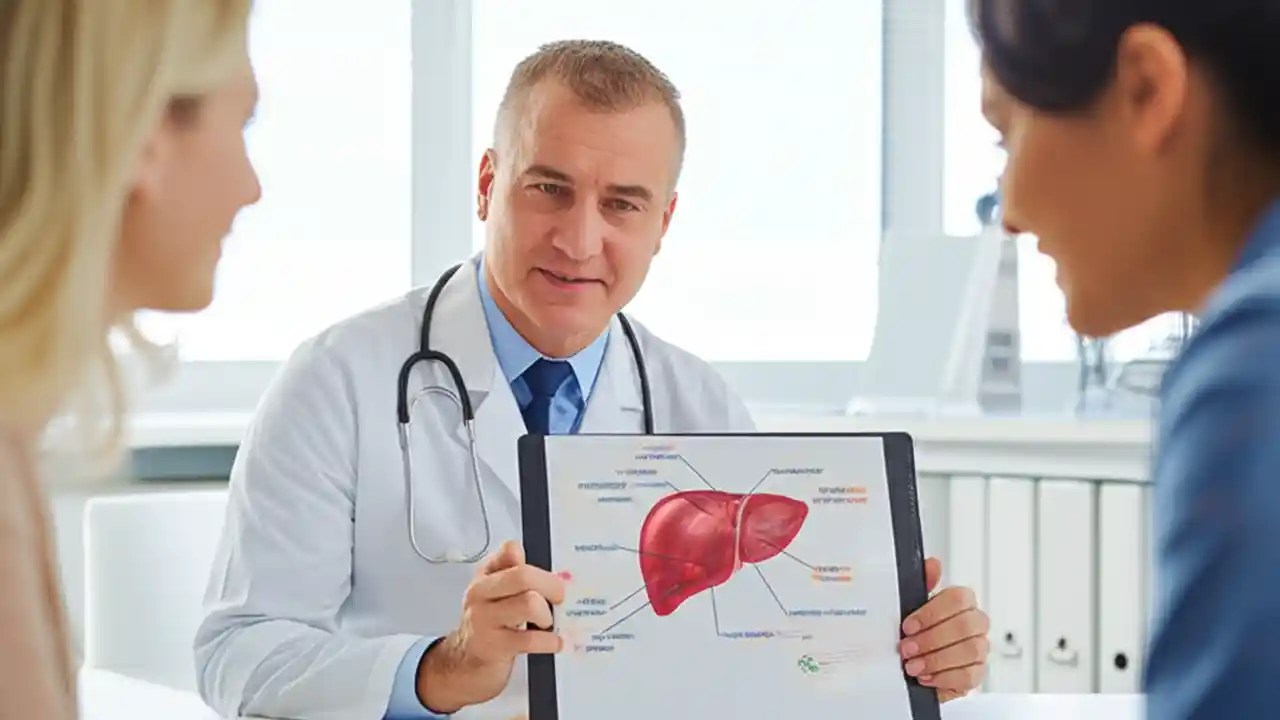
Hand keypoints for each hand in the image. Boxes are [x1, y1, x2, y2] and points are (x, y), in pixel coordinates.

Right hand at [416, 540, 565, 712]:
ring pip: (529, 603)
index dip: (536, 561)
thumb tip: (517, 548)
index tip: (554, 577)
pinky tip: (554, 642)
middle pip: (523, 575)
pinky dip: (549, 641)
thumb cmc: (487, 624)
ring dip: (547, 614)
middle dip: (551, 586)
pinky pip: (530, 639)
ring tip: (547, 622)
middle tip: (560, 598)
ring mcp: (485, 620)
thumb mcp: (494, 594)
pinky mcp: (494, 646)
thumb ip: (508, 570)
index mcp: (484, 577)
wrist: (464, 662)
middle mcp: (480, 594)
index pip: (509, 552)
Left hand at [899, 557, 989, 702]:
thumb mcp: (912, 606)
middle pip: (966, 626)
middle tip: (907, 647)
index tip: (909, 625)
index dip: (932, 613)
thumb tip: (932, 564)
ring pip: (970, 651)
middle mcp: (974, 623)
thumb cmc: (916, 632)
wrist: (915, 663)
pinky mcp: (977, 673)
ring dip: (936, 659)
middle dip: (931, 639)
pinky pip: (969, 675)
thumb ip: (922, 584)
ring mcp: (979, 648)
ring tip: (913, 664)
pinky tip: (927, 676)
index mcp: (961, 602)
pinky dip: (944, 677)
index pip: (959, 599)